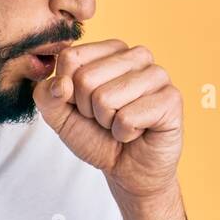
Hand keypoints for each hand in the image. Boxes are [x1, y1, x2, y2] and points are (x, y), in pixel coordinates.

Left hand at [33, 39, 182, 198]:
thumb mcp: (60, 116)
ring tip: (121, 124)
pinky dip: (124, 134)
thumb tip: (61, 85)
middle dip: (88, 109)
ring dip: (107, 122)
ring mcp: (158, 75)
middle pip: (85, 78)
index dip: (68, 92)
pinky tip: (138, 132)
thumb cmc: (97, 136)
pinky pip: (127, 118)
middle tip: (106, 118)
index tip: (85, 105)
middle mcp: (137, 55)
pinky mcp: (171, 99)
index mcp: (110, 50)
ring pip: (105, 98)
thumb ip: (47, 95)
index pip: (70, 58)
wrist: (127, 169)